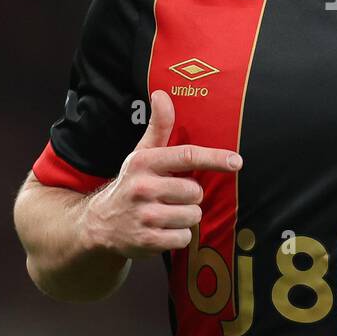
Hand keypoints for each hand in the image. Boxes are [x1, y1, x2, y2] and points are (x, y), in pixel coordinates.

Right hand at [83, 90, 241, 259]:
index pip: (187, 156)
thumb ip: (158, 126)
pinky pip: (184, 237)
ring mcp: (144, 216)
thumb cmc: (131, 183)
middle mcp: (143, 188)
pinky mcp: (147, 241)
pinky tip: (162, 230)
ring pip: (192, 216)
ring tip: (166, 213)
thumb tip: (162, 94)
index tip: (237, 161)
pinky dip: (178, 236)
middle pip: (195, 192)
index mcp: (144, 162)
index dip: (215, 158)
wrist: (100, 223)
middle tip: (172, 196)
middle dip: (190, 196)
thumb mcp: (141, 154)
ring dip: (186, 217)